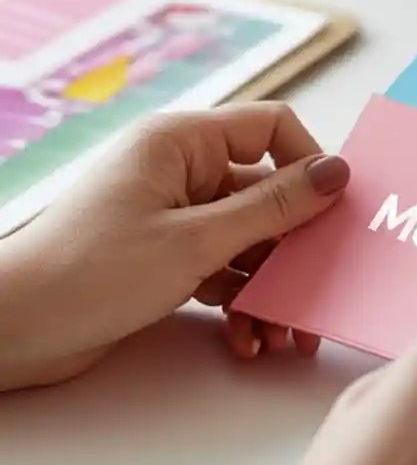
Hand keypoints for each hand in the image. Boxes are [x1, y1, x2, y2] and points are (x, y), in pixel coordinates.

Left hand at [0, 102, 349, 390]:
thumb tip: (336, 173)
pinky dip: (241, 301)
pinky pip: (226, 268)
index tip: (332, 214)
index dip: (308, 164)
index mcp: (181, 143)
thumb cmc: (87, 273)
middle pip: (268, 195)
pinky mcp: (167, 256)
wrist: (13, 330)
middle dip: (294, 251)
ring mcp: (174, 215)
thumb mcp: (195, 241)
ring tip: (281, 334)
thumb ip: (273, 208)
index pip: (271, 127)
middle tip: (316, 295)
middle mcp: (180, 170)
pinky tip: (246, 337)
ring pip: (252, 240)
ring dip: (272, 287)